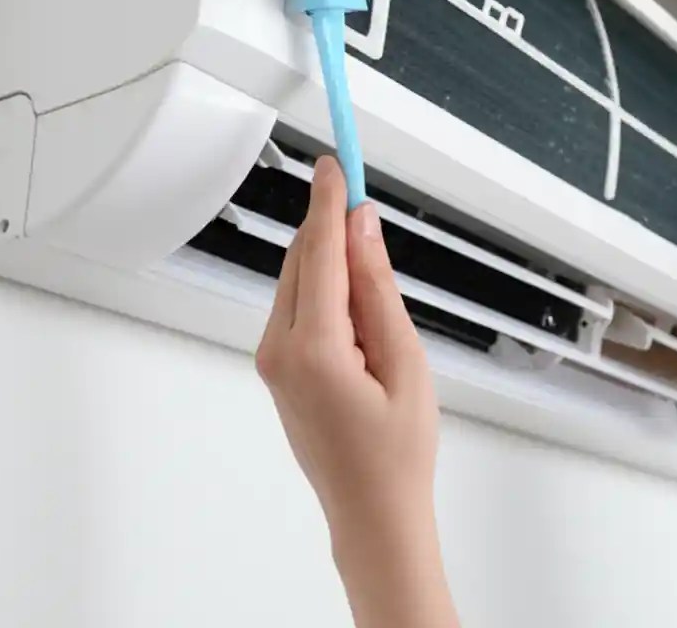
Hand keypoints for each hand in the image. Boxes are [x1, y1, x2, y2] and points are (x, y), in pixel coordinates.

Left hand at [255, 157, 437, 538]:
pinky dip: (326, 293)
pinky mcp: (276, 369)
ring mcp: (271, 362)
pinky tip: (361, 316)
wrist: (372, 513)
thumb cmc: (398, 451)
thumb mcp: (405, 361)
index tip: (335, 164)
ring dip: (333, 265)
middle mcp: (278, 351)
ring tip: (381, 298)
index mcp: (313, 349)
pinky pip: (297, 309)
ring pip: (298, 283)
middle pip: (302, 261)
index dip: (329, 203)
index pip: (317, 253)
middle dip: (334, 231)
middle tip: (372, 212)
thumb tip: (363, 229)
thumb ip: (378, 289)